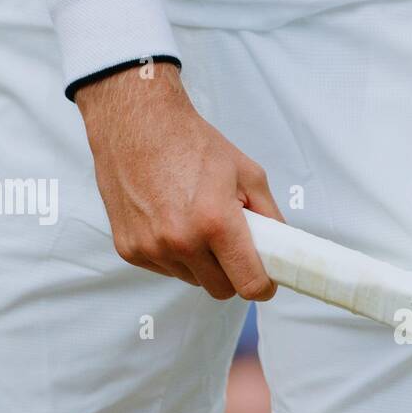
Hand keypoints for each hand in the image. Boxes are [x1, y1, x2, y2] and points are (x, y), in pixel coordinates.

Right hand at [76, 63, 282, 300]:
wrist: (136, 123)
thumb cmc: (192, 143)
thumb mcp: (247, 174)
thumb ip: (270, 217)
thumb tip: (282, 249)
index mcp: (215, 222)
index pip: (248, 285)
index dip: (263, 286)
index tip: (265, 279)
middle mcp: (181, 241)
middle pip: (221, 290)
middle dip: (232, 273)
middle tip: (231, 244)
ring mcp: (152, 248)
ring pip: (192, 280)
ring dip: (200, 263)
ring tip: (195, 222)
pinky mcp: (129, 250)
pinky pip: (165, 269)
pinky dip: (173, 255)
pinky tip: (169, 220)